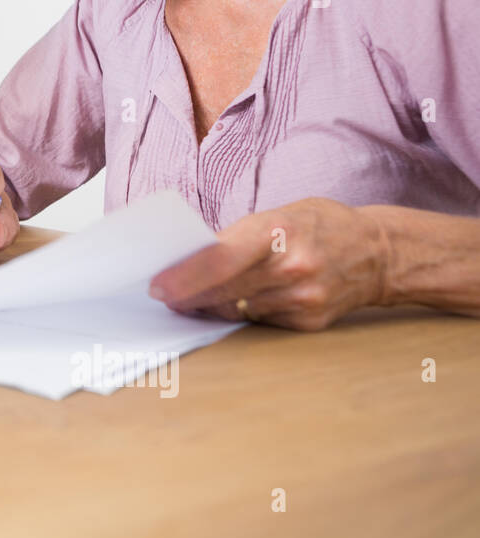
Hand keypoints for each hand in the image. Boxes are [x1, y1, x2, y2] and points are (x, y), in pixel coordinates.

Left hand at [148, 197, 390, 330]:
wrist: (380, 252)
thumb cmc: (318, 226)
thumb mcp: (277, 215)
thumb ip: (235, 238)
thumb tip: (187, 262)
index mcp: (279, 230)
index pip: (220, 260)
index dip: (184, 277)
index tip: (157, 287)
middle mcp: (293, 266)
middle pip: (223, 289)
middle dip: (187, 296)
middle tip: (164, 297)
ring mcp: (304, 297)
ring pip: (237, 309)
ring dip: (213, 305)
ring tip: (197, 297)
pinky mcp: (311, 322)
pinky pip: (260, 321)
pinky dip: (244, 311)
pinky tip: (242, 300)